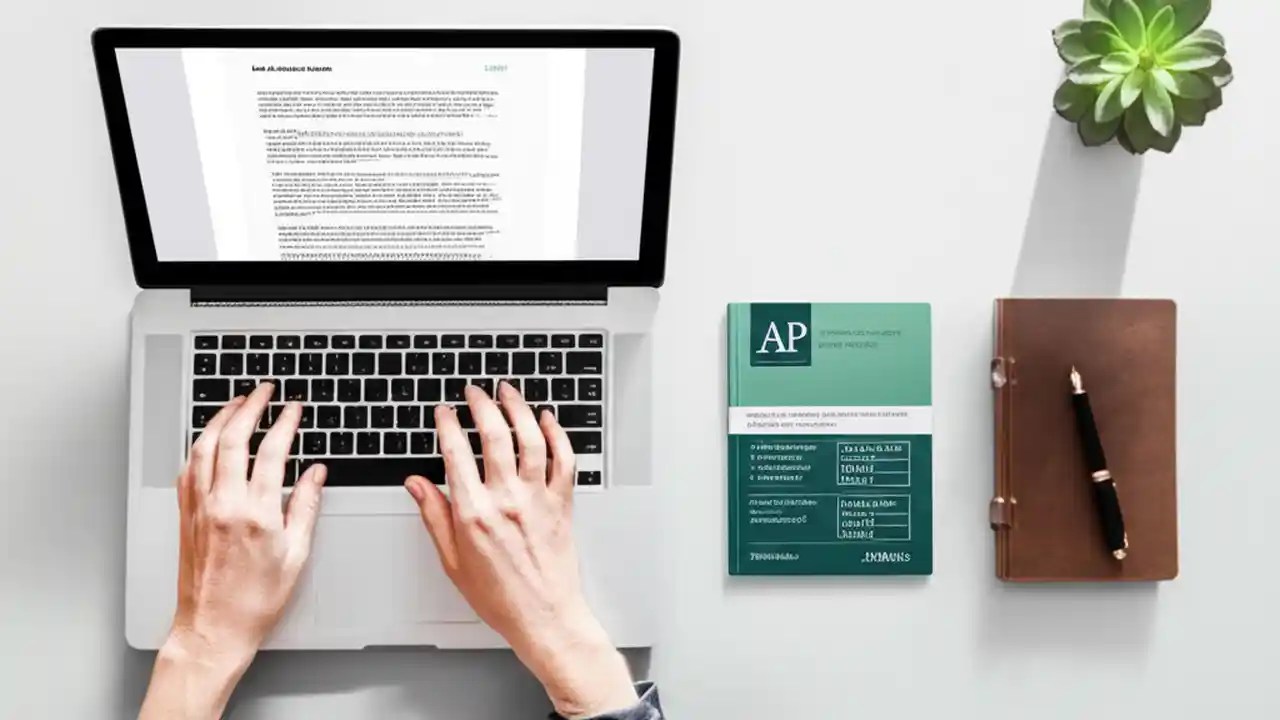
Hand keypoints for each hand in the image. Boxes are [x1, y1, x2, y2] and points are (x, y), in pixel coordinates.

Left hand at [140, 383, 325, 719]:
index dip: (285, 422)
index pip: (272, 451)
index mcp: (257, 514)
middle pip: (234, 438)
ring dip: (221, 418)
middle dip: (251, 406)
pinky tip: (209, 438)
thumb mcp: (296, 555)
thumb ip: (306, 506)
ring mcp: (199, 508)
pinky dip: (200, 445)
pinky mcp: (185, 516)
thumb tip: (315, 474)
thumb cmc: (255, 601)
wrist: (212, 629)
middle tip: (264, 391)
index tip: (294, 407)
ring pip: (204, 447)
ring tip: (236, 403)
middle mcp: (223, 505)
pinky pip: (188, 468)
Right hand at [405, 383, 636, 718]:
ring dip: (519, 408)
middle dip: (482, 404)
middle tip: (474, 391)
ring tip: (508, 392)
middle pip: (495, 435)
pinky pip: (563, 459)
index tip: (443, 411)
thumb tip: (417, 484)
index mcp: (474, 514)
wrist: (545, 617)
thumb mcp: (453, 561)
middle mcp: (507, 500)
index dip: (447, 424)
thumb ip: (434, 517)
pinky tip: (547, 420)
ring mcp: (538, 499)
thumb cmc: (500, 597)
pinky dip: (557, 434)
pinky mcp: (563, 503)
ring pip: (531, 438)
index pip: (456, 453)